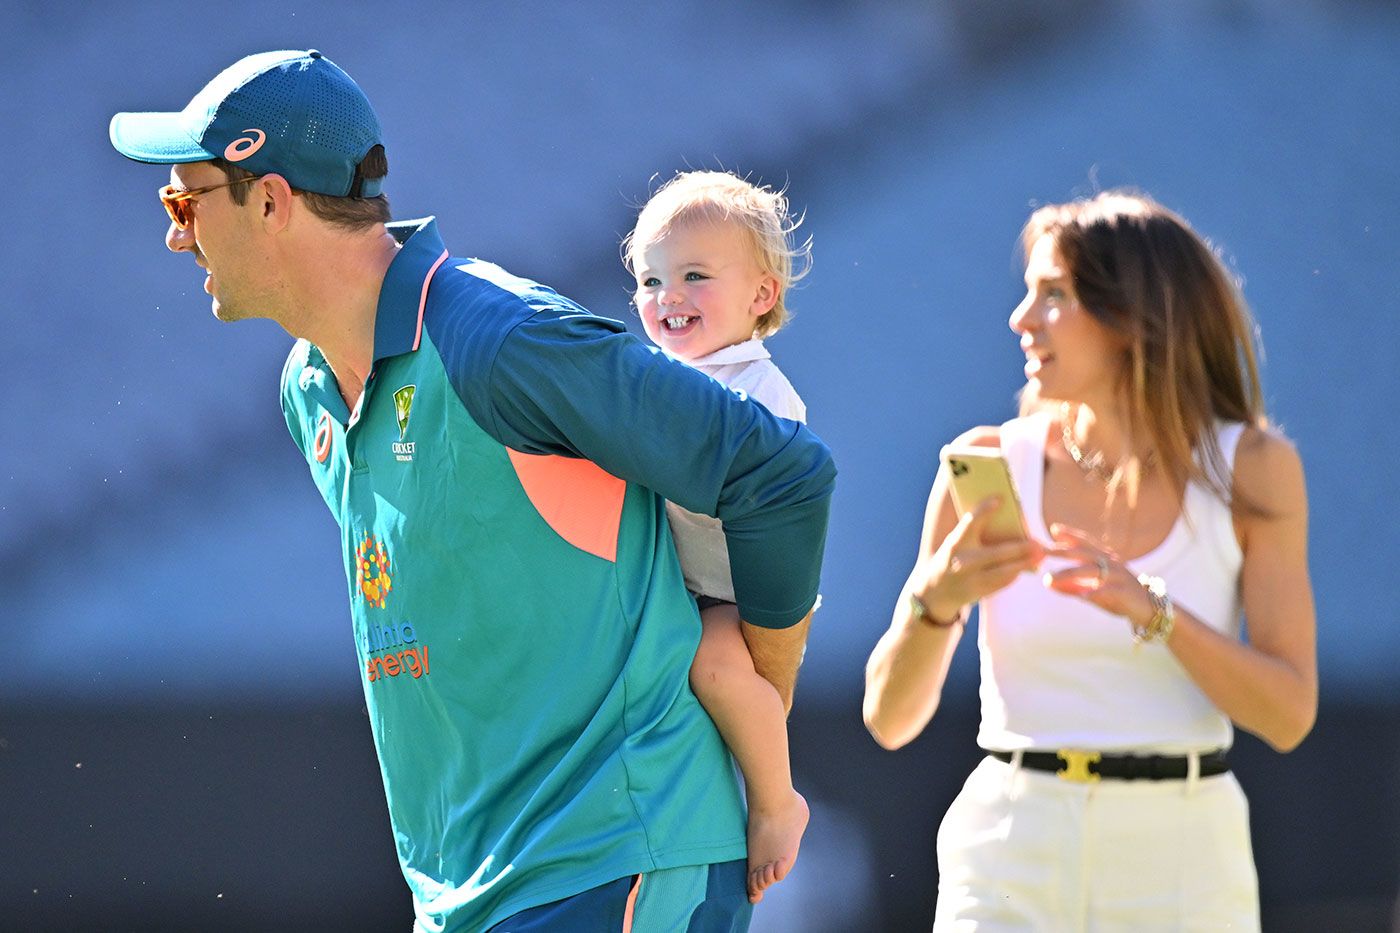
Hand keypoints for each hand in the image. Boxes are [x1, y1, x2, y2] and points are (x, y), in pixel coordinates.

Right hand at [910, 497, 1042, 620]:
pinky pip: (1003, 581)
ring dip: (1024, 563)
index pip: (970, 523)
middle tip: (1037, 543)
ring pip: (1005, 571)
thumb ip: (974, 532)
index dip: (984, 510)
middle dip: (1020, 548)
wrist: (934, 591)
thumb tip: (1006, 519)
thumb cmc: (952, 558)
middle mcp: (963, 562)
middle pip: (998, 553)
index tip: (999, 499)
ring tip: (1039, 555)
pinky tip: (1025, 565)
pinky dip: (1015, 572)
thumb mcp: (956, 543)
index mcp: (955, 544)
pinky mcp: (980, 592)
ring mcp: (972, 580)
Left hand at [1042, 524, 1153, 626]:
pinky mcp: (1123, 593)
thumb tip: (1047, 583)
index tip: (1053, 529)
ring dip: (1069, 574)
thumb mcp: (1093, 589)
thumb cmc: (1117, 596)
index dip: (1071, 535)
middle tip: (1044, 551)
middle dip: (1063, 551)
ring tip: (1049, 579)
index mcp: (1105, 558)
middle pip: (1085, 553)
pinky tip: (1082, 596)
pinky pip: (1108, 591)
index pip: (1087, 542)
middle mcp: (1111, 563)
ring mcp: (1118, 576)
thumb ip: (1072, 586)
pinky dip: (1095, 592)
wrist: (1148, 609)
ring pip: (1092, 571)